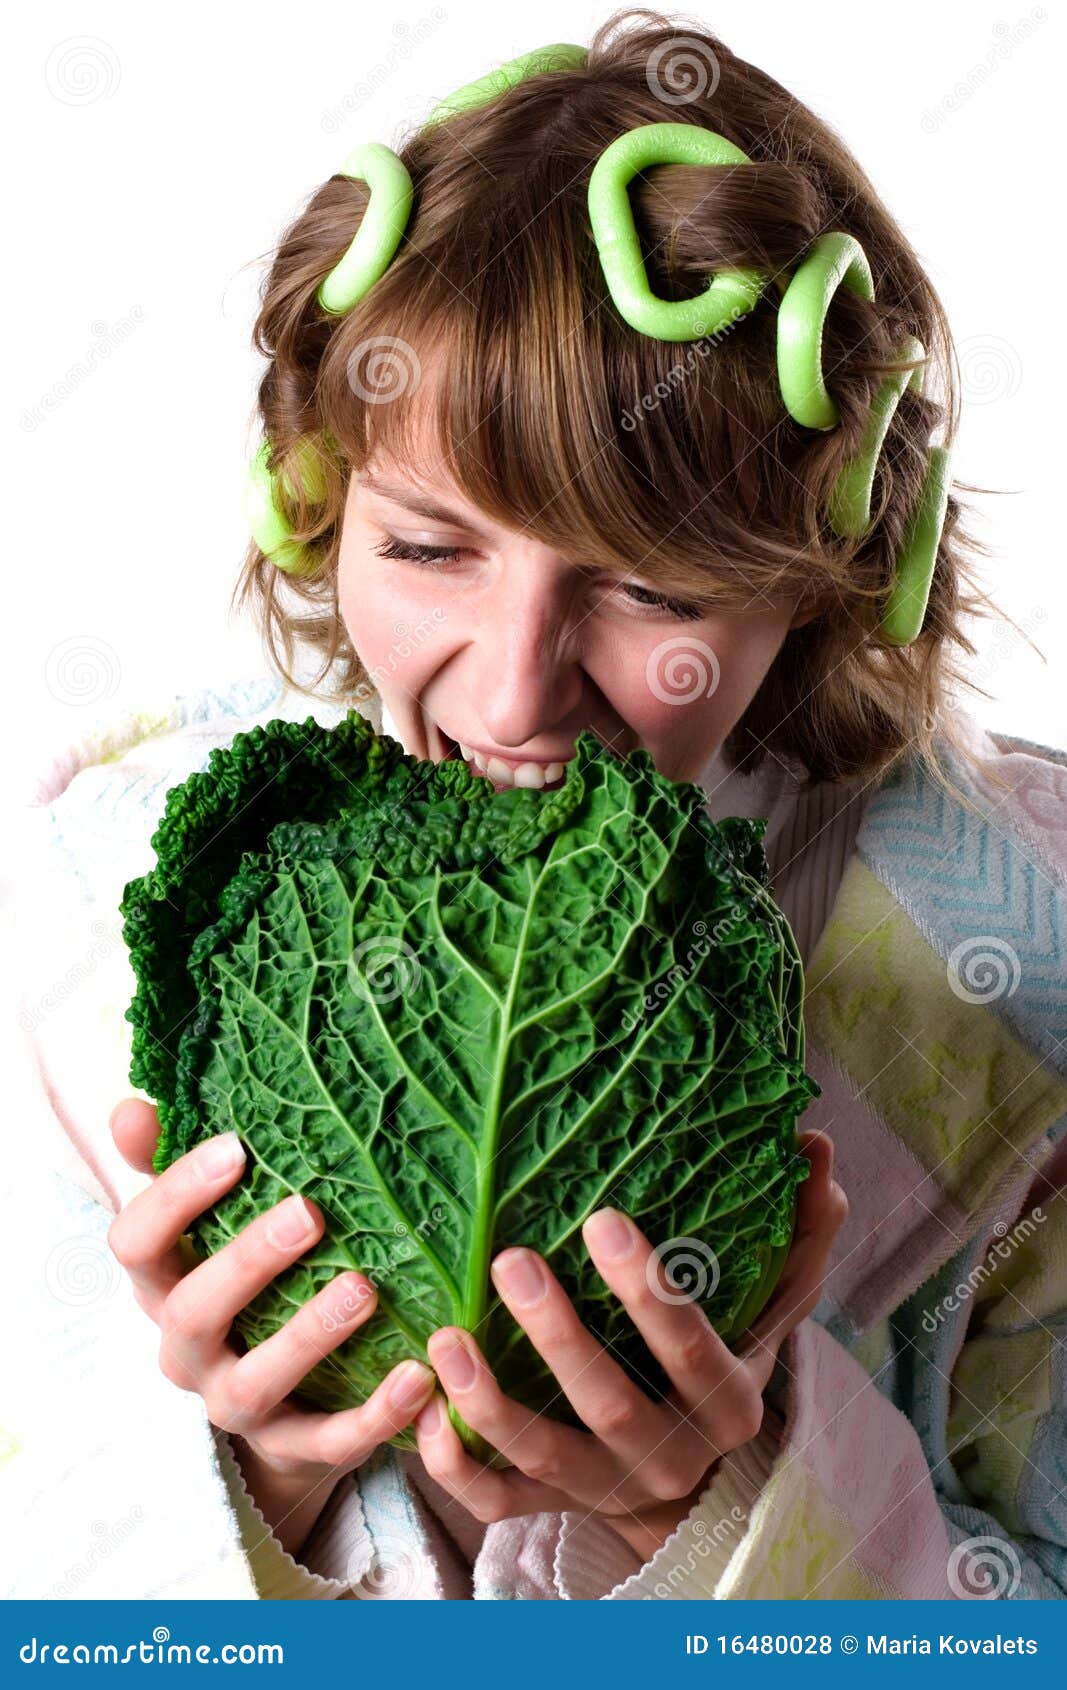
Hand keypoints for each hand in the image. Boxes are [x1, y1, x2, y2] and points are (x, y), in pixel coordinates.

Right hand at [106, 1098, 435, 1548]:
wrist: (280, 1408)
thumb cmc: (245, 1285)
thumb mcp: (207, 1231)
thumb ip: (172, 1168)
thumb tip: (131, 1106)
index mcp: (162, 1287)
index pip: (136, 1243)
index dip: (176, 1197)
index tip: (236, 1147)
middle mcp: (186, 1351)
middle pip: (195, 1311)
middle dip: (249, 1261)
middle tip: (310, 1212)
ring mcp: (237, 1405)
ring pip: (258, 1380)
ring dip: (309, 1335)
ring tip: (364, 1288)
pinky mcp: (295, 1448)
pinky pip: (330, 1441)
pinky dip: (375, 1414)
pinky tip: (420, 1377)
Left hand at [412, 1129, 846, 1556]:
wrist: (695, 1481)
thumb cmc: (725, 1356)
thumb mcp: (771, 1304)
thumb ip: (799, 1230)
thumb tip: (815, 1145)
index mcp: (728, 1401)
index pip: (692, 1349)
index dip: (648, 1291)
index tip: (602, 1217)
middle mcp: (668, 1454)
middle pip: (610, 1406)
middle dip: (558, 1337)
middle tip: (511, 1258)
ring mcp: (604, 1487)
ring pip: (543, 1456)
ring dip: (489, 1400)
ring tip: (445, 1335)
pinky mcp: (550, 1506)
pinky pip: (495, 1502)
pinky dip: (455, 1465)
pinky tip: (424, 1411)